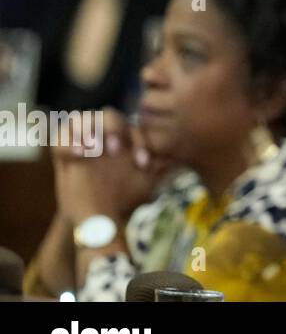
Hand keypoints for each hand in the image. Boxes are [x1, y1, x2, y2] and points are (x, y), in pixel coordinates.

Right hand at [52, 108, 171, 225]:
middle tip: (114, 150)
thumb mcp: (146, 185)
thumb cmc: (126, 198)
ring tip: (91, 149)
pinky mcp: (64, 154)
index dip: (140, 142)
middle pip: (108, 115)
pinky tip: (77, 155)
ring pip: (81, 118)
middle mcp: (106, 137)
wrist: (100, 218)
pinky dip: (66, 142)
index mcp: (128, 140)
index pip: (135, 127)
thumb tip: (178, 161)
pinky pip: (58, 136)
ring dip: (86, 129)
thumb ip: (161, 170)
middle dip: (112, 128)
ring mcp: (84, 143)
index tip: (143, 164)